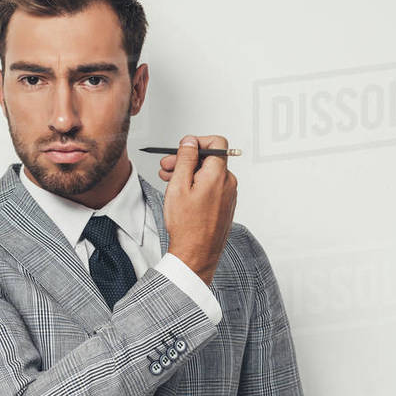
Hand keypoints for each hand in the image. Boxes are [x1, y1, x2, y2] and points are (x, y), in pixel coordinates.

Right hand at [161, 134, 237, 284]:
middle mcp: (228, 183)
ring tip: (169, 181)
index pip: (216, 143)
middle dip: (187, 159)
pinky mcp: (225, 205)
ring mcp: (228, 195)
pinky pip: (212, 187)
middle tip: (167, 166)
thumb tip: (190, 142)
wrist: (196, 254)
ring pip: (208, 173)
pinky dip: (197, 185)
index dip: (197, 142)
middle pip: (209, 159)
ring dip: (189, 173)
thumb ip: (185, 159)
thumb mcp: (179, 186)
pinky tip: (182, 194)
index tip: (182, 150)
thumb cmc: (187, 226)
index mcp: (218, 174)